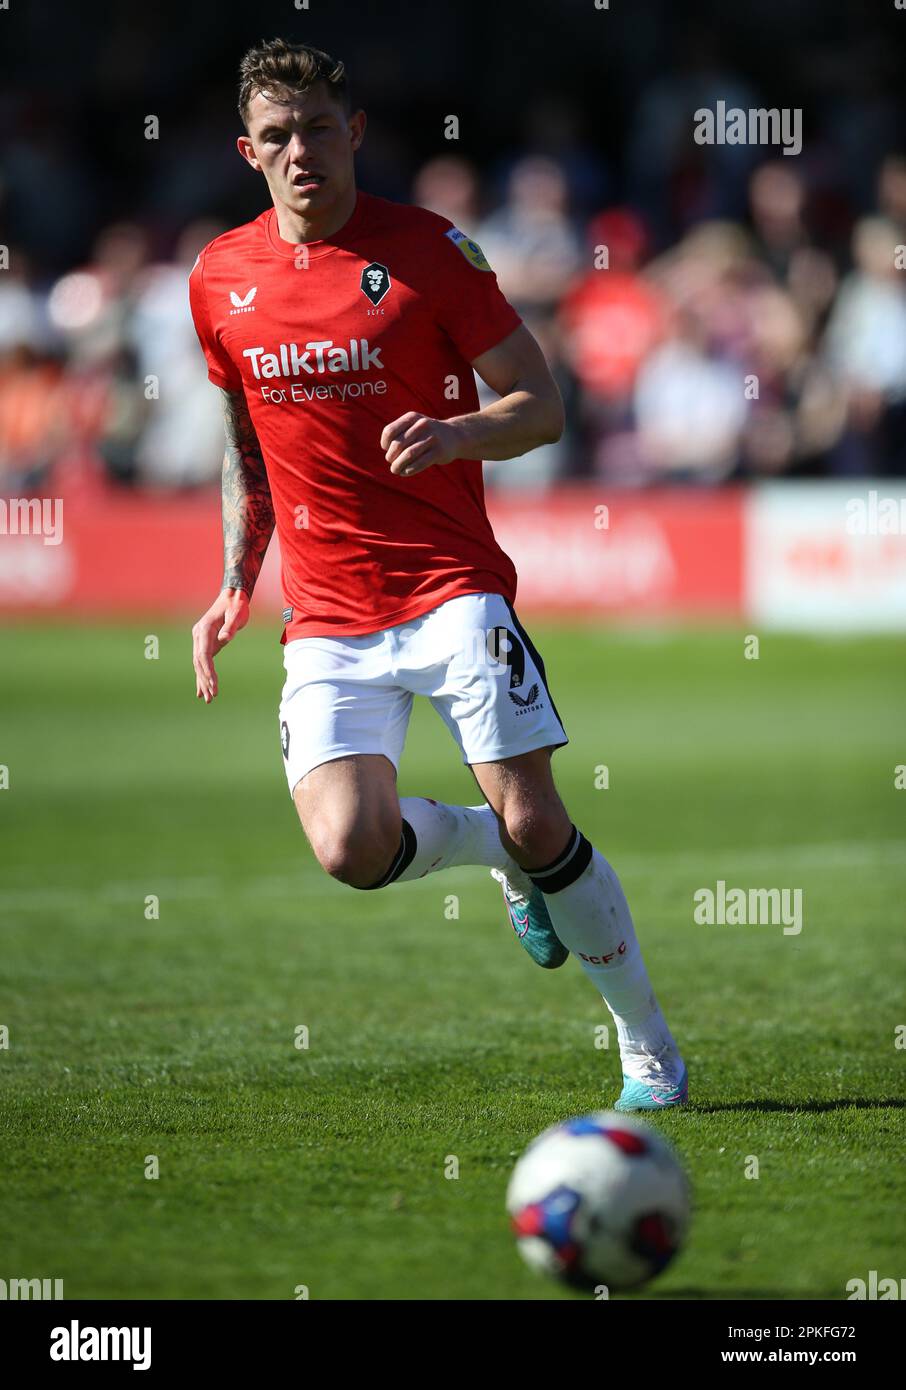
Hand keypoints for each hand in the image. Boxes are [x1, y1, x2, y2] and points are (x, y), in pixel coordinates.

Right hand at [191, 588, 248, 702]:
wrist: (233, 597)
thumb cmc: (237, 606)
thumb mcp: (237, 615)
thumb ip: (231, 627)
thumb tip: (224, 639)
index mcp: (204, 629)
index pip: (204, 655)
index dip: (208, 671)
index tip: (214, 684)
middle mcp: (198, 635)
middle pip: (199, 662)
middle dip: (205, 680)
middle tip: (212, 697)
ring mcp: (200, 639)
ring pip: (199, 664)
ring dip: (203, 681)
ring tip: (208, 699)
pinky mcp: (205, 643)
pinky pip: (202, 662)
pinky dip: (203, 675)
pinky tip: (203, 689)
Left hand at [381, 412, 459, 476]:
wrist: (454, 436)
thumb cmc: (426, 434)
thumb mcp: (413, 427)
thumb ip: (399, 435)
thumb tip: (388, 455)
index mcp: (412, 418)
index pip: (390, 431)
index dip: (385, 444)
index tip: (387, 450)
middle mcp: (422, 425)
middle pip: (398, 444)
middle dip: (391, 457)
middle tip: (392, 462)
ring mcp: (432, 438)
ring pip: (409, 454)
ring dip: (398, 465)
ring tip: (395, 470)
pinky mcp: (439, 451)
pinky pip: (421, 463)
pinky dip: (410, 470)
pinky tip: (405, 472)